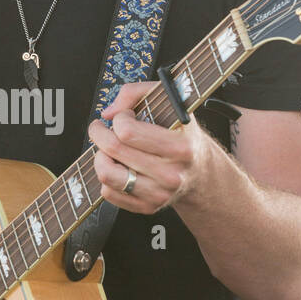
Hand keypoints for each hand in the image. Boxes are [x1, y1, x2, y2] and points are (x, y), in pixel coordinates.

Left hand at [88, 82, 212, 214]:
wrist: (201, 173)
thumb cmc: (182, 135)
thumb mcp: (172, 104)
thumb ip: (138, 92)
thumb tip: (109, 113)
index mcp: (181, 147)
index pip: (128, 132)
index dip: (119, 118)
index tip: (124, 116)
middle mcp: (171, 174)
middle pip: (114, 150)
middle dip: (99, 133)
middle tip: (101, 129)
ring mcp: (159, 194)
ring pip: (107, 174)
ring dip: (100, 157)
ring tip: (108, 149)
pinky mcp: (147, 207)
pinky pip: (108, 192)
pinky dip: (107, 176)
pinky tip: (118, 166)